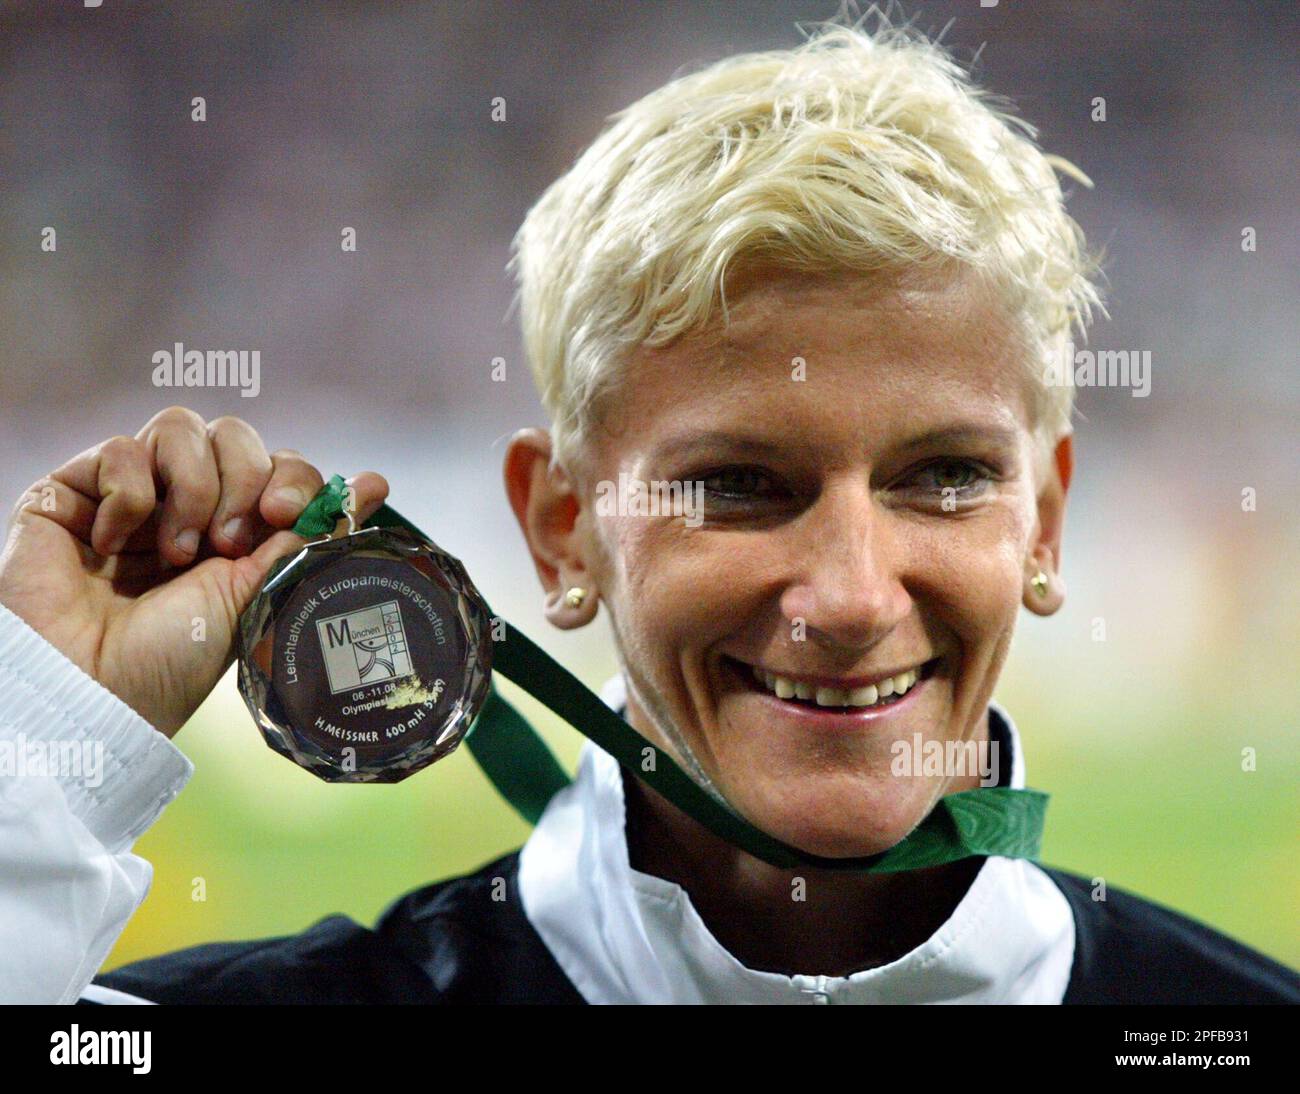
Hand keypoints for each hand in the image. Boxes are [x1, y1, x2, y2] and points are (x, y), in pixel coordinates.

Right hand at [0, 407, 388, 737]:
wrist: (94, 691)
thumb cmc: (173, 660)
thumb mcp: (256, 594)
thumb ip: (308, 535)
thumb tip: (376, 484)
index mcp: (236, 532)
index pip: (278, 465)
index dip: (291, 476)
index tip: (283, 513)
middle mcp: (185, 506)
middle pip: (236, 435)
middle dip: (244, 480)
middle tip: (228, 543)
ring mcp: (130, 495)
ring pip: (181, 426)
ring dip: (192, 490)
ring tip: (176, 553)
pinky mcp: (72, 491)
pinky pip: (118, 448)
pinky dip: (129, 496)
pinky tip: (116, 548)